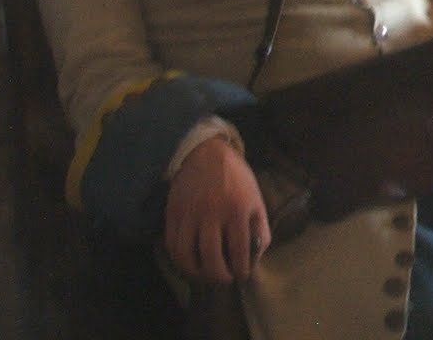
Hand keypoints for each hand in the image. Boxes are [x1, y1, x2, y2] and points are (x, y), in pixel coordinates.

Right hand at [163, 136, 269, 283]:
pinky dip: (179, 261)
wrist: (206, 154)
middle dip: (219, 277)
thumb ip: (259, 229)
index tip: (242, 275)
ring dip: (196, 273)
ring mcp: (189, 214)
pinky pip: (172, 246)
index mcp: (237, 209)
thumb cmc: (236, 179)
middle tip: (224, 279)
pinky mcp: (173, 213)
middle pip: (211, 259)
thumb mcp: (256, 200)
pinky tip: (189, 263)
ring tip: (205, 275)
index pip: (239, 251)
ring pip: (187, 256)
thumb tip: (254, 259)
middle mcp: (211, 213)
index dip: (241, 270)